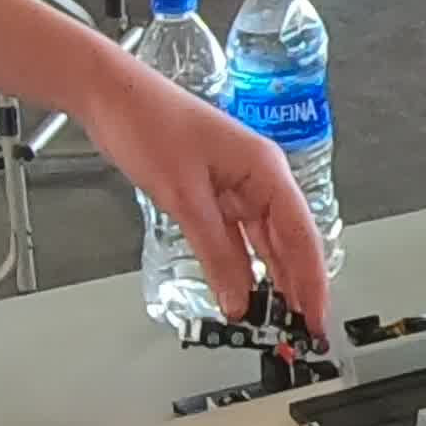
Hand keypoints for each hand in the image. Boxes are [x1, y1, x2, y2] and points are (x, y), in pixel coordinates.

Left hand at [78, 54, 330, 334]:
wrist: (110, 95)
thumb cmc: (149, 121)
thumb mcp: (184, 196)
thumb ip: (215, 252)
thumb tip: (238, 297)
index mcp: (265, 169)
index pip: (301, 235)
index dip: (312, 280)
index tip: (316, 316)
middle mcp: (258, 178)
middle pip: (288, 242)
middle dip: (296, 287)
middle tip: (300, 330)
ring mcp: (236, 186)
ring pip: (263, 243)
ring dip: (269, 280)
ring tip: (276, 319)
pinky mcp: (213, 193)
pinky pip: (236, 237)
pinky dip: (240, 265)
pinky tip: (243, 290)